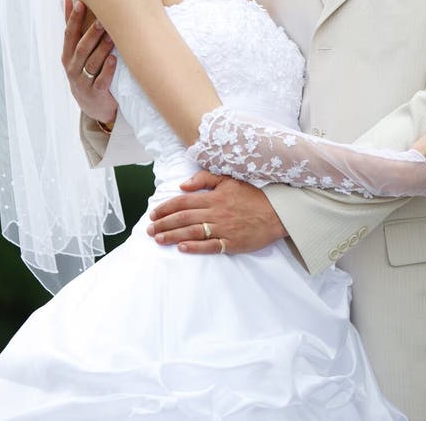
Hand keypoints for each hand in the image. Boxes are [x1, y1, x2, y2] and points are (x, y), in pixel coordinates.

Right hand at [62, 0, 118, 124]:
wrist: (93, 107)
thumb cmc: (86, 71)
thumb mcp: (76, 52)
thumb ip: (73, 27)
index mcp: (68, 56)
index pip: (69, 35)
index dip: (73, 19)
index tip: (80, 3)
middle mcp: (73, 68)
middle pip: (81, 48)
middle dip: (90, 33)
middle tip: (102, 19)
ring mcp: (83, 82)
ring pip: (92, 63)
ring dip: (102, 49)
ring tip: (111, 36)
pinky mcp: (96, 94)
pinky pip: (101, 81)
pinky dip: (107, 71)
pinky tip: (114, 60)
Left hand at [147, 171, 287, 254]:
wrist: (275, 213)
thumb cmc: (251, 196)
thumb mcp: (229, 179)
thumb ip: (205, 179)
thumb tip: (183, 185)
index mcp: (214, 196)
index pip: (183, 202)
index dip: (166, 208)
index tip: (153, 214)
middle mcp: (215, 212)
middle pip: (183, 218)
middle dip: (164, 223)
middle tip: (150, 230)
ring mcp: (223, 229)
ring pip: (192, 232)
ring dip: (172, 236)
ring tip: (158, 239)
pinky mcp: (231, 243)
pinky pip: (209, 246)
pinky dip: (194, 247)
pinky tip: (181, 248)